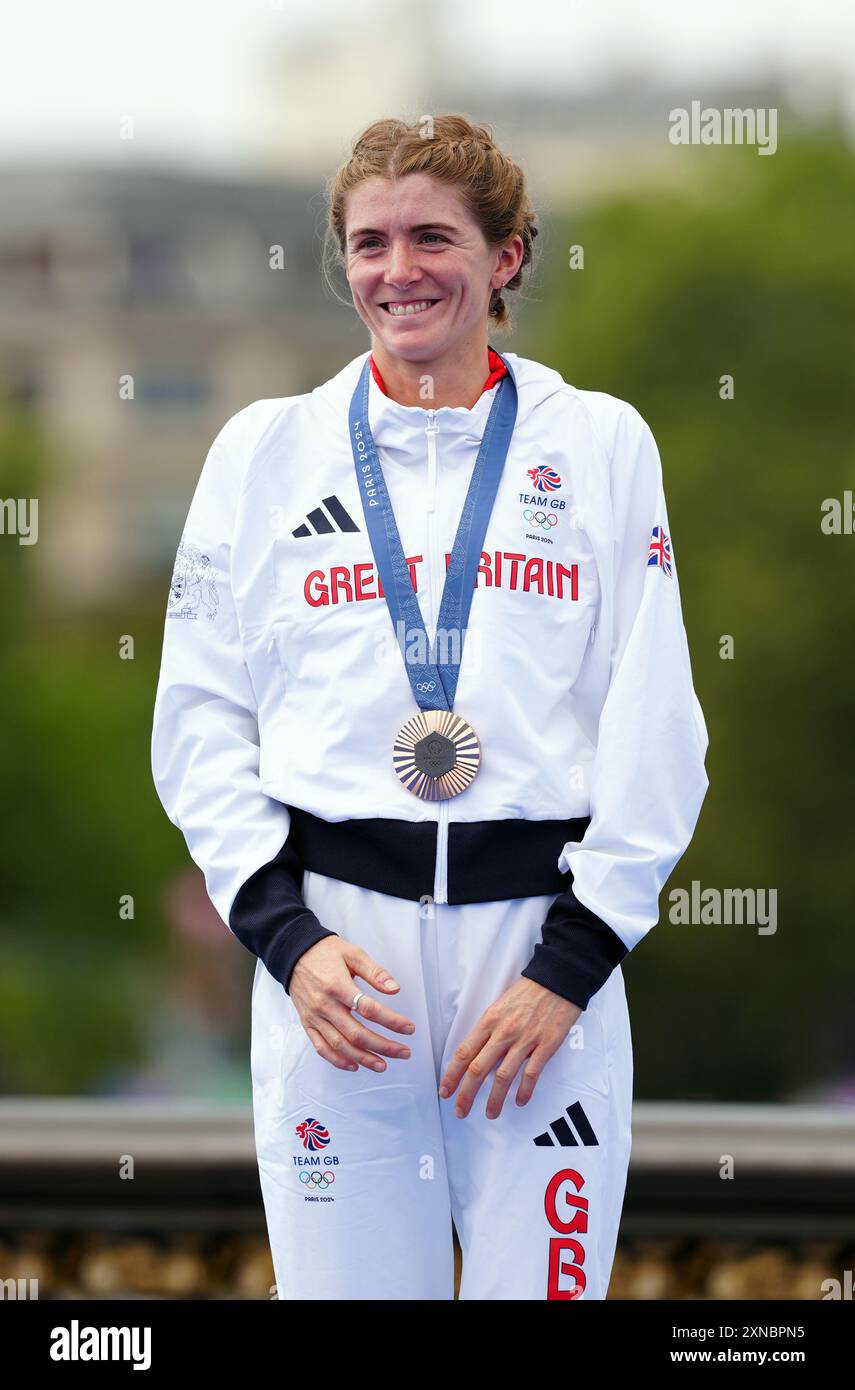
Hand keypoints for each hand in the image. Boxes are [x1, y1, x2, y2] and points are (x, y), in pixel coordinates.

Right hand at [288, 936, 415, 1073]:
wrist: (294, 953)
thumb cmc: (326, 952)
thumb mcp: (353, 954)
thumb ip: (375, 972)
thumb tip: (395, 989)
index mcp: (338, 986)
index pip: (369, 1009)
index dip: (391, 1021)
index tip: (409, 1028)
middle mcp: (325, 1005)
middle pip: (356, 1033)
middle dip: (383, 1046)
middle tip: (403, 1052)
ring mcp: (314, 1016)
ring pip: (340, 1045)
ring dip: (363, 1058)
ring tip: (383, 1065)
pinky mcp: (307, 1023)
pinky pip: (321, 1047)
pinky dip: (337, 1060)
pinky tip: (354, 1065)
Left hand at [438, 977, 581, 1119]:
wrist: (557, 980)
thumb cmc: (527, 993)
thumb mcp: (499, 1006)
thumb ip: (487, 1030)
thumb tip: (473, 1053)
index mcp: (489, 1021)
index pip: (464, 1052)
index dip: (452, 1075)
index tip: (445, 1091)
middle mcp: (503, 1032)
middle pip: (478, 1069)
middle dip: (466, 1094)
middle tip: (460, 1111)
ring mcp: (525, 1040)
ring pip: (503, 1076)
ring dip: (494, 1099)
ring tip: (490, 1114)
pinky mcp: (545, 1045)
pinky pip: (531, 1074)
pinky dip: (523, 1091)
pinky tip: (518, 1101)